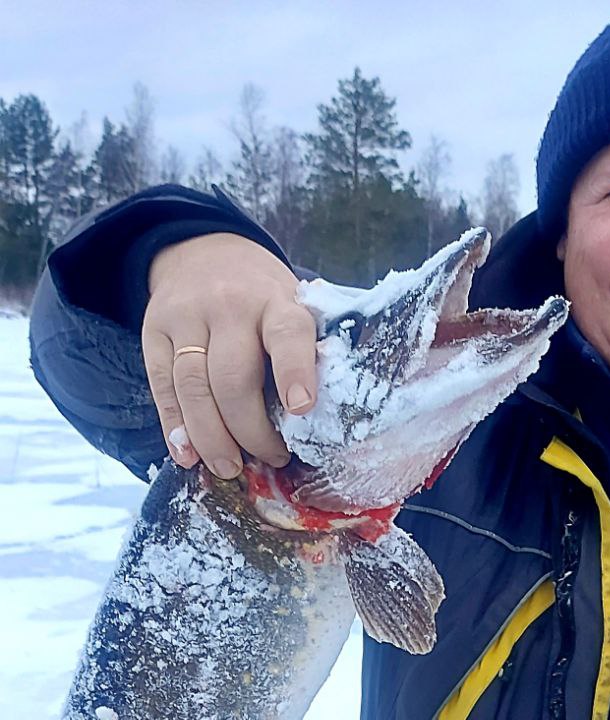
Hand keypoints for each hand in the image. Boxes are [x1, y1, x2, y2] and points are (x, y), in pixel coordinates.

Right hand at [142, 233, 316, 477]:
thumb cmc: (265, 297)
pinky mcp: (153, 331)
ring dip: (211, 437)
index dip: (294, 372)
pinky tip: (188, 454)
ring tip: (229, 467)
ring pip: (193, 387)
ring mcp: (186, 318)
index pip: (287, 334)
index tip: (302, 409)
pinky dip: (174, 426)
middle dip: (250, 429)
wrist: (204, 251)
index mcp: (277, 301)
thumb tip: (313, 421)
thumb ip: (302, 349)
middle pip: (232, 377)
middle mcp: (230, 306)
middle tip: (270, 459)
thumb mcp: (293, 305)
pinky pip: (161, 387)